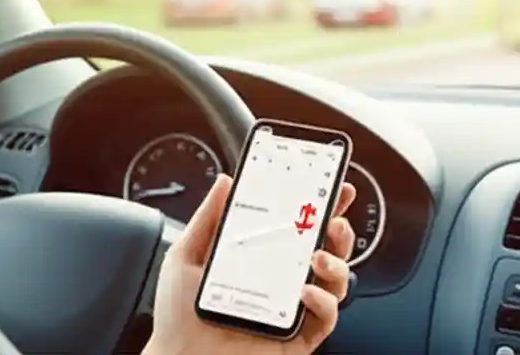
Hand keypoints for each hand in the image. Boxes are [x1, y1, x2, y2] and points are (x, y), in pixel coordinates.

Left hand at [143, 174, 356, 354]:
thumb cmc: (179, 314)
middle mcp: (281, 282)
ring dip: (336, 264)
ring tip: (319, 255)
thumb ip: (208, 218)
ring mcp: (291, 309)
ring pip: (335, 283)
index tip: (334, 185)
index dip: (319, 207)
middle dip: (340, 230)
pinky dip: (324, 303)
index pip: (297, 228)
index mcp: (261, 258)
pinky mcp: (297, 337)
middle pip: (325, 251)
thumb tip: (225, 182)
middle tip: (335, 218)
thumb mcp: (186, 255)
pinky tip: (306, 292)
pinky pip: (325, 319)